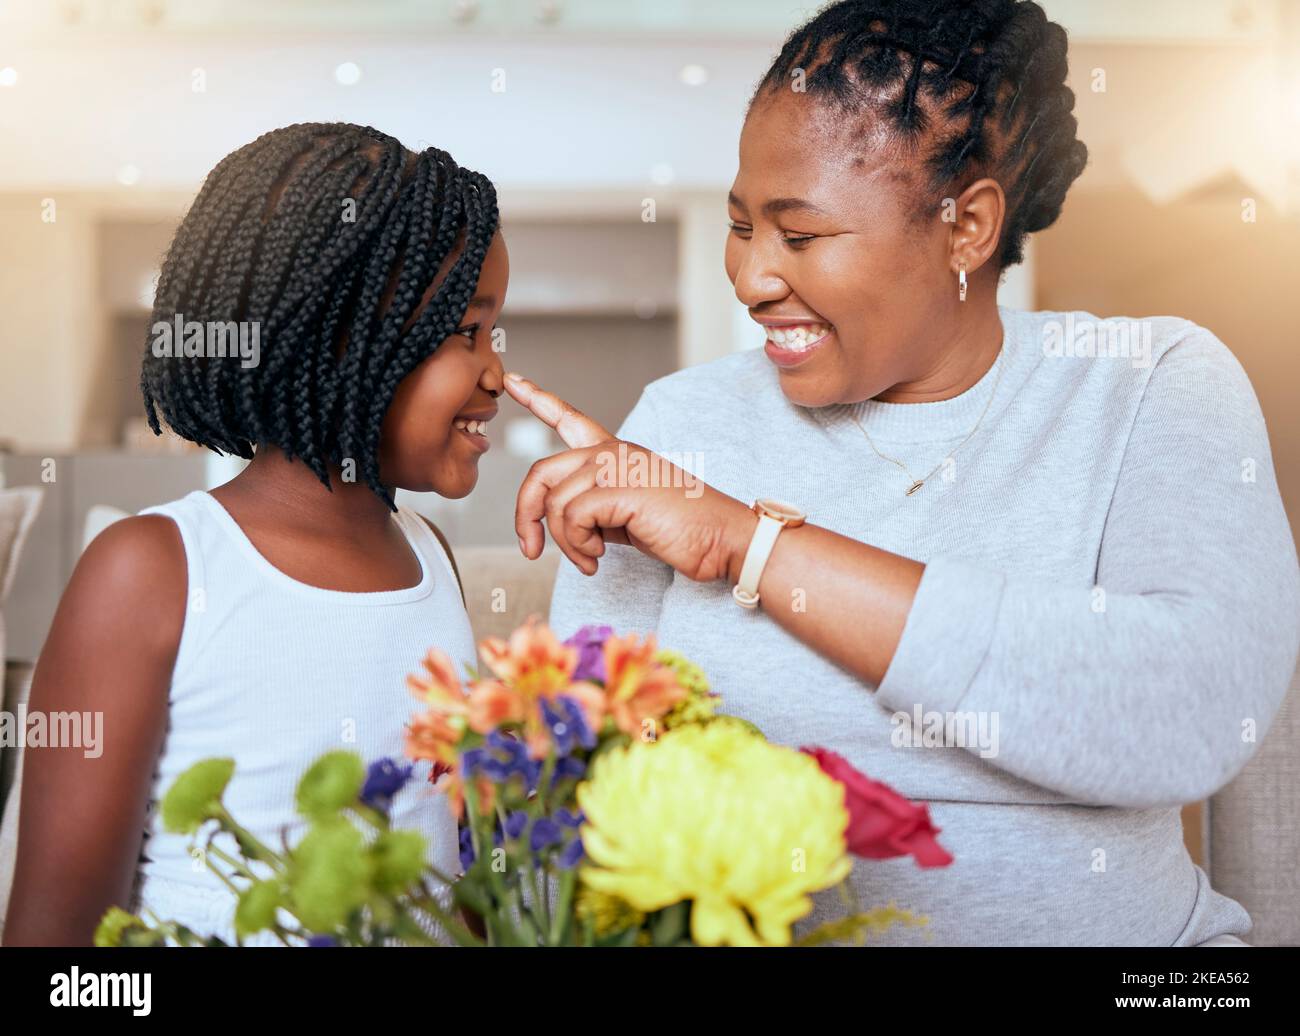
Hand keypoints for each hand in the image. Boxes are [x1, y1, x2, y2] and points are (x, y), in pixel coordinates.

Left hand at [504, 373, 756, 581]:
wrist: (722, 540)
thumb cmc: (682, 531)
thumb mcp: (627, 515)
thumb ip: (595, 508)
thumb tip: (563, 526)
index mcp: (617, 453)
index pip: (570, 419)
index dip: (538, 400)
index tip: (513, 382)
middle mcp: (614, 452)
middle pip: (541, 472)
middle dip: (526, 516)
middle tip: (531, 550)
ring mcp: (618, 466)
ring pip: (555, 503)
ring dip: (565, 543)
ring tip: (589, 561)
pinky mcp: (622, 489)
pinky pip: (572, 518)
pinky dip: (578, 546)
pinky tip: (598, 558)